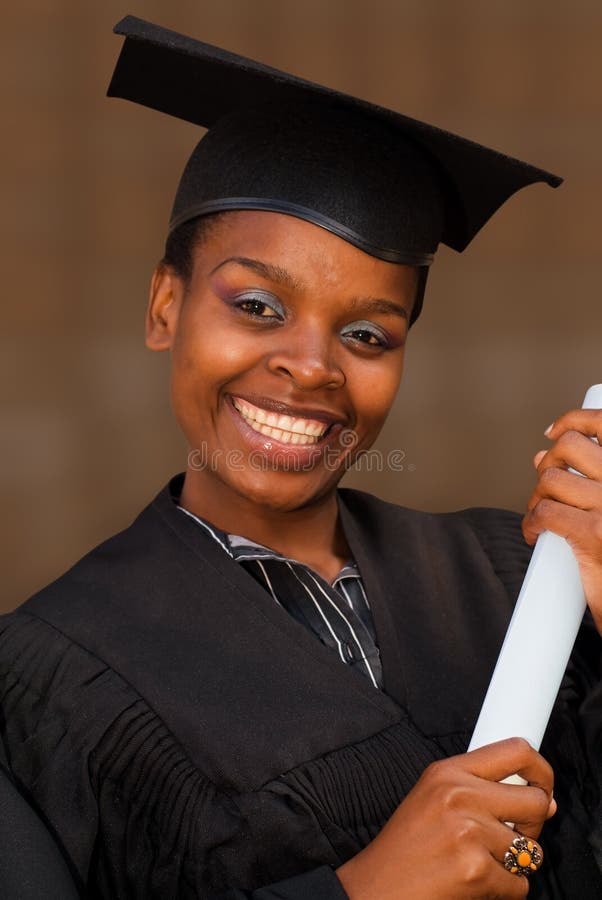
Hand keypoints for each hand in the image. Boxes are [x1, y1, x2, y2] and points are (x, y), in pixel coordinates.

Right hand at [336, 737, 554, 899]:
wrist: (376, 889)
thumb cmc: (405, 848)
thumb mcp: (433, 798)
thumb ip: (479, 789)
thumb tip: (544, 800)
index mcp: (448, 772)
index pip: (515, 751)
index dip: (541, 769)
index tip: (543, 784)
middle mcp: (459, 795)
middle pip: (536, 801)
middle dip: (533, 824)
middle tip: (512, 834)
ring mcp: (469, 832)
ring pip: (531, 850)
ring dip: (514, 863)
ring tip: (481, 862)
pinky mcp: (477, 869)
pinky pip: (520, 884)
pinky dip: (504, 890)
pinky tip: (474, 884)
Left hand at [522, 408, 601, 633]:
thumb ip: (589, 475)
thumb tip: (542, 454)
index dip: (573, 421)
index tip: (553, 432)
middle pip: (569, 445)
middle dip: (549, 462)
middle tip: (548, 486)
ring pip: (551, 479)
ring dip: (537, 497)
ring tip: (543, 516)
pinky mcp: (595, 534)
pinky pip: (545, 512)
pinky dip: (532, 523)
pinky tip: (537, 535)